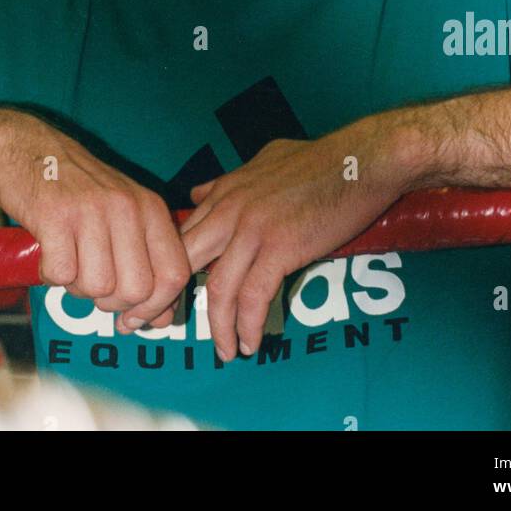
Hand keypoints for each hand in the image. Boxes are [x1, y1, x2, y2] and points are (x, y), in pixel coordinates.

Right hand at [0, 108, 191, 325]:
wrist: (28, 147)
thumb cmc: (79, 191)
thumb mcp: (124, 216)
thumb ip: (147, 263)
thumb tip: (160, 321)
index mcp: (150, 208)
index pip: (174, 274)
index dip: (155, 308)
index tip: (132, 318)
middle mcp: (126, 207)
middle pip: (135, 289)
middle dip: (112, 302)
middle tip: (92, 283)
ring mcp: (91, 210)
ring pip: (97, 287)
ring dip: (77, 287)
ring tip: (69, 259)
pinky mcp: (54, 216)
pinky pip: (60, 274)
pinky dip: (51, 274)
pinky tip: (49, 252)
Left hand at [119, 116, 418, 361]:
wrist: (358, 160)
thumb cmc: (319, 160)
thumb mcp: (262, 160)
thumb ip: (228, 181)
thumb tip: (201, 192)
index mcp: (224, 192)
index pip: (180, 236)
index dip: (166, 270)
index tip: (157, 296)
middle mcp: (230, 210)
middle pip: (183, 263)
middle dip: (163, 300)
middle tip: (151, 327)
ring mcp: (253, 229)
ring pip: (218, 288)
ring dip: (216, 327)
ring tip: (222, 351)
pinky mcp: (280, 247)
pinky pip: (253, 297)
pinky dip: (247, 325)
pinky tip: (249, 342)